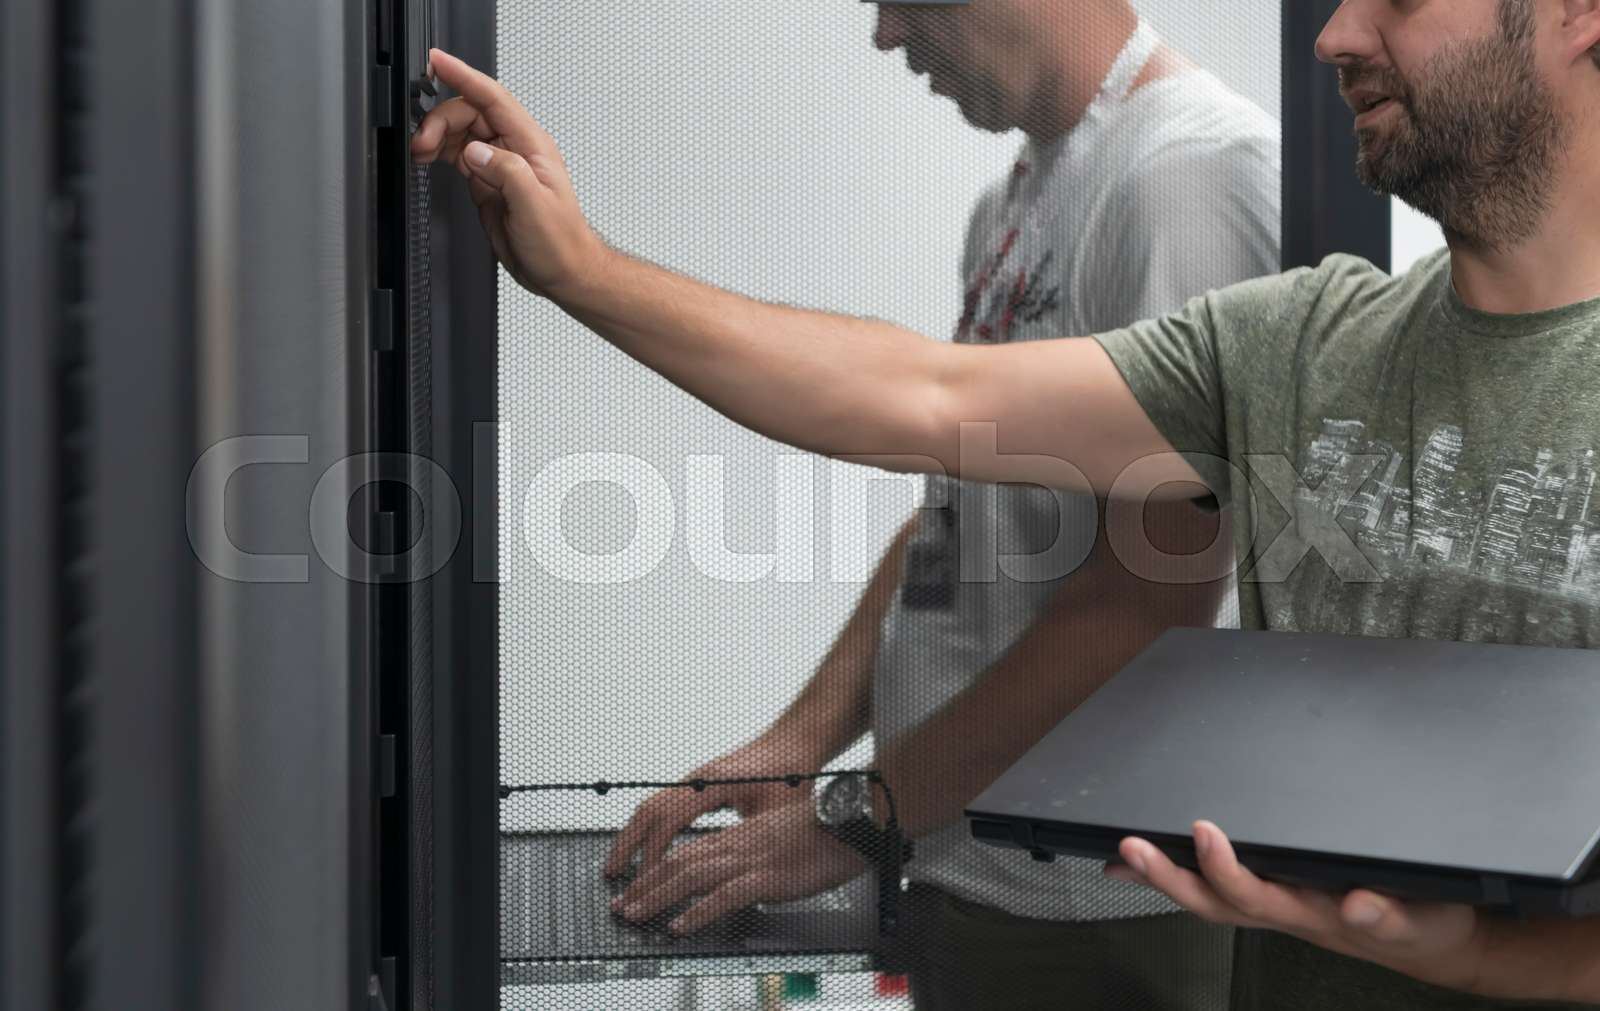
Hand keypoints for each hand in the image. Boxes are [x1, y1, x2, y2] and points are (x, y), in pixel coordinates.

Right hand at [411, 49, 609, 297]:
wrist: (563, 272)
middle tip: (422, 142)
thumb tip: (475, 150)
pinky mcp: (488, 183)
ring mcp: (500, 166)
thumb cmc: (561, 242)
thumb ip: (506, 172)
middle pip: (471, 113)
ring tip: (421, 151)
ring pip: (462, 133)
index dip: (464, 77)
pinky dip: (441, 152)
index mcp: (531, 145)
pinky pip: (460, 155)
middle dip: (442, 119)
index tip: (438, 62)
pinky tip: (429, 159)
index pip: (494, 98)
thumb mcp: (535, 206)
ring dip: (438, 136)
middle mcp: (515, 150)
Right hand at [602, 739, 816, 878]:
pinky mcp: (699, 785)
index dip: (654, 853)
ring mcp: (695, 780)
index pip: (669, 820)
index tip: (645, 881)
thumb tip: (736, 872)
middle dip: (626, 843)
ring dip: (633, 835)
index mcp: (712, 784)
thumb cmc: (790, 771)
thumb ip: (751, 839)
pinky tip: (648, 847)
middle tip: (611, 874)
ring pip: (651, 806)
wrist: (796, 741)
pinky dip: (649, 827)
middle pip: (647, 810)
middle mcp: (697, 779)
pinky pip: (663, 805)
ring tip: (620, 865)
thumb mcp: (775, 812)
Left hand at [612, 800, 867, 934]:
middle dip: (645, 886)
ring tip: (636, 914)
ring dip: (658, 898)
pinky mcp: (767, 877)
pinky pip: (724, 897)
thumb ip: (753, 856)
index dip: (656, 870)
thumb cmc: (821, 832)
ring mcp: (750, 860)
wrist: (850, 823)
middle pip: (679, 864)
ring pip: (691, 878)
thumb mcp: (777, 841)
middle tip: (622, 905)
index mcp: (739, 838)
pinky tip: (681, 925)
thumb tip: (736, 877)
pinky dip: (698, 912)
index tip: (635, 886)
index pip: (687, 853)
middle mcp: (737, 846)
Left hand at [1105, 821, 1490, 993]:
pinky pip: (1219, 890)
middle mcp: (1283, 909)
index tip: (1204, 831)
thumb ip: (1387, 914)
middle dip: (1168, 876)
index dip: (1223, 867)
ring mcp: (1276, 905)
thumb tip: (1359, 905)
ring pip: (1208, 898)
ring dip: (1164, 878)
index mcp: (1310, 911)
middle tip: (1130, 846)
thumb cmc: (1420, 923)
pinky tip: (1151, 869)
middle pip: (1212, 900)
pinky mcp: (1278, 894)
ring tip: (1123, 857)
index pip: (1254, 893)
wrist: (1432, 940)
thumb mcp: (1417, 920)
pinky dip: (1183, 877)